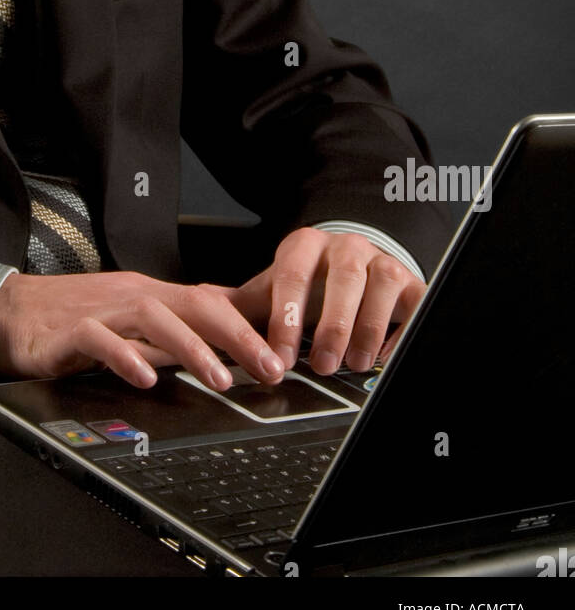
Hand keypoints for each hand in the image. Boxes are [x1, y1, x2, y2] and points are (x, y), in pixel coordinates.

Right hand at [0, 270, 286, 391]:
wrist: (11, 311)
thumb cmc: (73, 318)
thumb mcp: (131, 323)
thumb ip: (171, 331)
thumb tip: (222, 342)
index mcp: (151, 295)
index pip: (209, 302)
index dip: (248, 327)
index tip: (279, 355)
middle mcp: (132, 297)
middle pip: (192, 304)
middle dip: (236, 335)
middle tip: (269, 367)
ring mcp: (102, 310)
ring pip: (154, 317)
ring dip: (191, 347)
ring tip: (219, 378)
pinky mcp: (69, 330)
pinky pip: (100, 339)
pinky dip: (125, 356)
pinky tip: (145, 378)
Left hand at [226, 227, 425, 376]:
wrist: (353, 266)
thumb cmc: (308, 284)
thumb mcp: (273, 290)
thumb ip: (239, 303)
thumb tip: (196, 307)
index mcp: (305, 245)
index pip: (293, 274)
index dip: (286, 316)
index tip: (279, 356)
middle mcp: (345, 247)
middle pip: (342, 277)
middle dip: (332, 323)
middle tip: (321, 364)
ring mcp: (380, 260)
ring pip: (380, 283)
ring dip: (367, 326)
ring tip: (353, 362)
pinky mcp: (409, 280)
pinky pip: (413, 298)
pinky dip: (401, 327)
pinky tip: (384, 355)